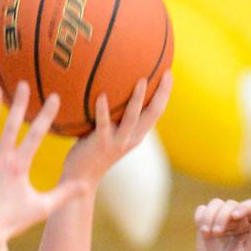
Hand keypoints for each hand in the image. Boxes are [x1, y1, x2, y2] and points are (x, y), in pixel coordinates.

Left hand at [0, 83, 85, 241]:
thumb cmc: (13, 221)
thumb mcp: (42, 208)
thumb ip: (64, 194)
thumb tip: (85, 185)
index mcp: (20, 166)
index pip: (37, 135)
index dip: (47, 115)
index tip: (55, 97)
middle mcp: (1, 159)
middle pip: (11, 125)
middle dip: (19, 103)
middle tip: (23, 83)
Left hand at [60, 71, 173, 189]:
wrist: (81, 178)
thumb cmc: (91, 151)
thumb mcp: (107, 132)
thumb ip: (111, 114)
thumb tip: (105, 86)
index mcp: (136, 134)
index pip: (156, 112)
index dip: (165, 93)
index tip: (169, 73)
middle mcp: (131, 138)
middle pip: (153, 113)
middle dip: (162, 93)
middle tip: (166, 72)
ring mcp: (117, 142)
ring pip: (132, 118)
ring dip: (138, 99)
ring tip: (141, 80)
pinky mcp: (101, 144)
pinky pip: (103, 124)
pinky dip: (103, 110)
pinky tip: (101, 95)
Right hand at [194, 198, 250, 250]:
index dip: (243, 207)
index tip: (234, 216)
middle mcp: (238, 216)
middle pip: (230, 204)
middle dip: (221, 217)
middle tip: (217, 234)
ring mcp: (221, 216)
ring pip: (215, 203)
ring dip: (209, 216)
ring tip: (206, 233)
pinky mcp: (206, 220)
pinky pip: (201, 209)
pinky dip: (200, 217)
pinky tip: (202, 230)